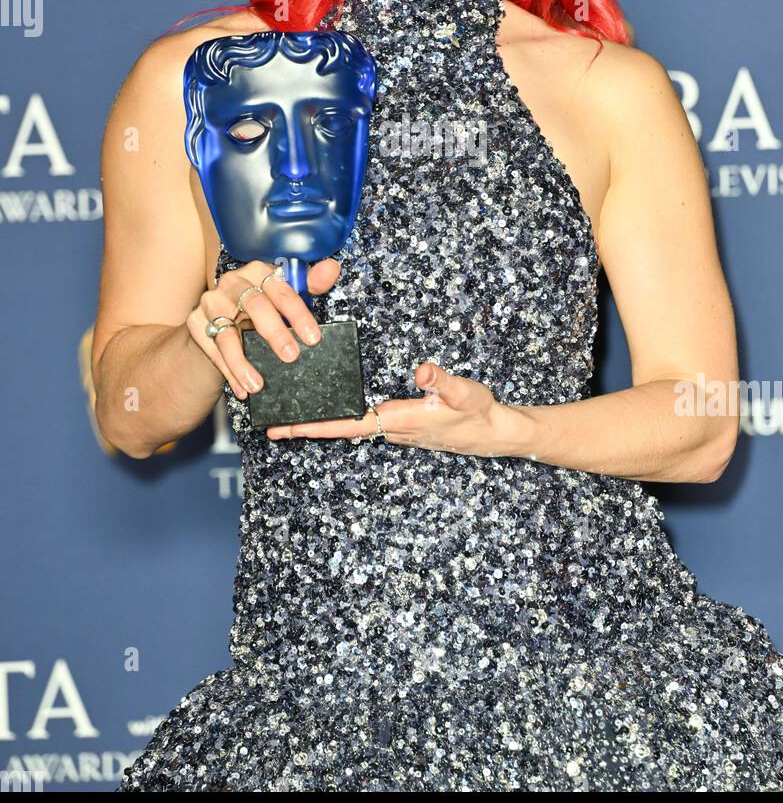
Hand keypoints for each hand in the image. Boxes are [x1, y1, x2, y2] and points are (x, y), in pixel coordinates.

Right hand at [187, 257, 339, 400]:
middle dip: (274, 333)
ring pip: (227, 334)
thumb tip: (332, 268)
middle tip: (291, 356)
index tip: (313, 338)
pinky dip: (228, 372)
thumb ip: (309, 285)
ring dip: (242, 363)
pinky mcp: (195, 323)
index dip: (298, 314)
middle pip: (255, 305)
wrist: (216, 322)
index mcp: (258, 272)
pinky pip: (212, 351)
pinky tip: (241, 389)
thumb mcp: (283, 297)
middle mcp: (232, 283)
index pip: (281, 290)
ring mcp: (210, 303)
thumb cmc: (259, 309)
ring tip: (258, 384)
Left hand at [266, 359, 530, 458]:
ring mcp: (394, 427)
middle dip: (306, 427)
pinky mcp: (401, 423)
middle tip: (270, 425)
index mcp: (399, 419)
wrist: (494, 433)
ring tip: (289, 416)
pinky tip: (330, 408)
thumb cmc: (478, 413)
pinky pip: (362, 421)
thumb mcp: (465, 392)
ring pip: (349, 426)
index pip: (348, 424)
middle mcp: (391, 427)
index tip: (286, 427)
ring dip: (320, 423)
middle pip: (339, 429)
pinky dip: (340, 417)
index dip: (316, 426)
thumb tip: (420, 369)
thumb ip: (443, 380)